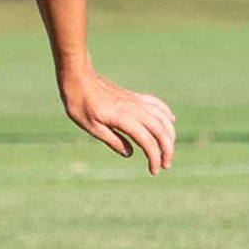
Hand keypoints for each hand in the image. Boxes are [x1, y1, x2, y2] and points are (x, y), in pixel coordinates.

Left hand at [60, 70, 176, 174]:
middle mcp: (134, 108)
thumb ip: (113, 140)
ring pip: (162, 117)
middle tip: (166, 165)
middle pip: (160, 130)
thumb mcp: (91, 127)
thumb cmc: (80, 103)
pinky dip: (166, 114)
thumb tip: (130, 154)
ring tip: (168, 149)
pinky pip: (156, 104)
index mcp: (123, 118)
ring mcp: (135, 101)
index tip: (153, 171)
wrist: (78, 77)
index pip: (147, 141)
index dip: (154, 157)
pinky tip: (170, 121)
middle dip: (167, 149)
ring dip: (169, 134)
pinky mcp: (133, 96)